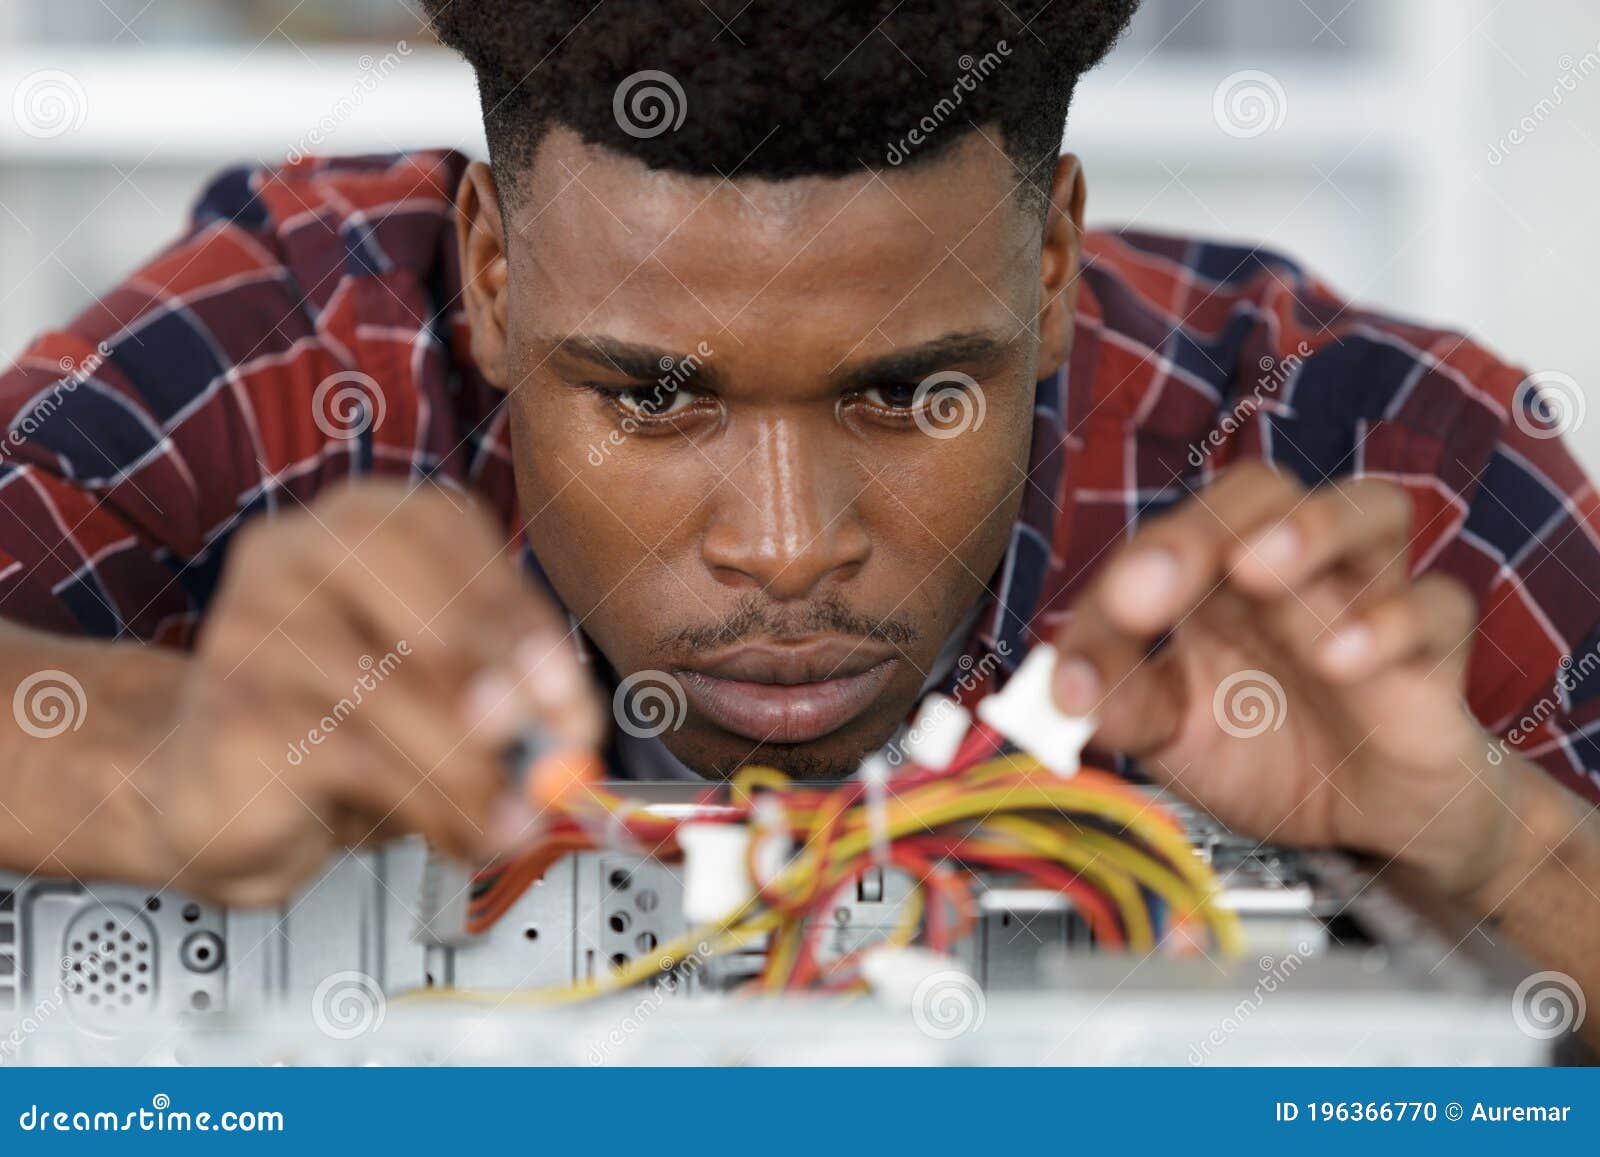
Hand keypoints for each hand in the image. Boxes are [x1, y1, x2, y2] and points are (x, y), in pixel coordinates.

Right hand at [140, 481, 603, 905]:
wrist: (210, 789)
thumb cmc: (336, 724)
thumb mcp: (438, 692)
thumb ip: (506, 689)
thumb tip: (569, 734)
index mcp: (364, 519)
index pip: (461, 544)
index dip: (530, 629)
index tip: (576, 710)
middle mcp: (299, 552)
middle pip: (435, 613)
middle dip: (509, 700)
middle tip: (552, 766)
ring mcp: (256, 627)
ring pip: (402, 696)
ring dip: (479, 775)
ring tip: (517, 821)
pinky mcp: (236, 712)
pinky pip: (363, 759)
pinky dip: (435, 808)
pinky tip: (465, 836)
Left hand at [1051, 461, 1518, 898]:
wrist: (1367, 823)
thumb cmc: (1264, 748)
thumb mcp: (1171, 731)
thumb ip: (1117, 704)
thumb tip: (1057, 695)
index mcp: (1214, 572)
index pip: (1161, 541)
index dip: (1117, 588)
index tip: (1081, 664)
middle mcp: (1292, 564)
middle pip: (1260, 490)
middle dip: (1202, 527)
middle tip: (1154, 585)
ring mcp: (1369, 595)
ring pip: (1370, 507)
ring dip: (1311, 529)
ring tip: (1259, 571)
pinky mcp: (1434, 652)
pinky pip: (1439, 605)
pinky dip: (1392, 622)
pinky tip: (1340, 658)